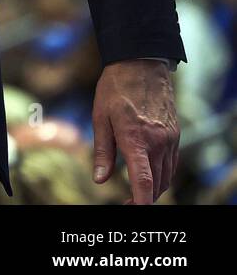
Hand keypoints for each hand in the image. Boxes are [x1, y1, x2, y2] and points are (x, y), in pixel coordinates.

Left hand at [91, 58, 178, 203]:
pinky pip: (171, 162)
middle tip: (127, 202)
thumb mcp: (100, 117)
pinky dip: (162, 174)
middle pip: (156, 183)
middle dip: (144, 198)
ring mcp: (170, 138)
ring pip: (166, 175)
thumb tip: (99, 179)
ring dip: (154, 188)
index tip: (133, 208)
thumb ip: (102, 151)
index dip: (140, 200)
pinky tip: (150, 173)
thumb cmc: (115, 89)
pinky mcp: (175, 134)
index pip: (143, 180)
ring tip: (137, 192)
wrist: (141, 65)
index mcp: (136, 138)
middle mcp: (158, 142)